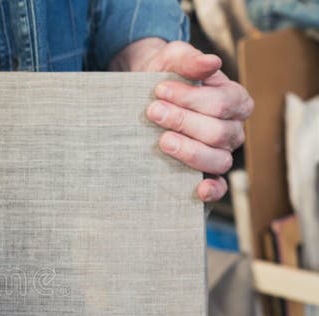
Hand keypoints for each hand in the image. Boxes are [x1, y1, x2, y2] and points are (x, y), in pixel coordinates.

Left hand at [111, 39, 253, 201]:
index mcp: (235, 100)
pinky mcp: (205, 172)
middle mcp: (233, 129)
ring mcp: (221, 153)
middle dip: (183, 122)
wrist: (147, 95)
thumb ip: (190, 60)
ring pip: (218, 159)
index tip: (160, 90)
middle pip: (218, 132)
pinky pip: (219, 187)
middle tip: (152, 112)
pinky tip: (199, 189)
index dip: (191, 98)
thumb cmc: (166, 75)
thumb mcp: (174, 58)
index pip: (222, 103)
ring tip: (162, 141)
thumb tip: (211, 62)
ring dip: (189, 151)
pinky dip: (213, 190)